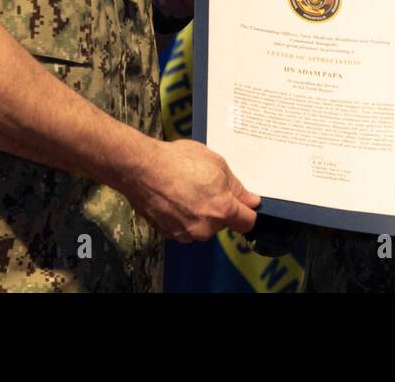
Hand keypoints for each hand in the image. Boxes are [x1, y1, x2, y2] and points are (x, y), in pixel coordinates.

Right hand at [126, 139, 260, 242]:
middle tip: (205, 186)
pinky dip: (182, 217)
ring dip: (200, 213)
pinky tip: (173, 198)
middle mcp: (206, 228)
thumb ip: (237, 187)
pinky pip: (184, 227)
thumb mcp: (216, 164)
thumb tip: (252, 201)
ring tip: (185, 190)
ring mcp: (185, 233)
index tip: (244, 203)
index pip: (247, 222)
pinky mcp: (168, 234)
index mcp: (222, 210)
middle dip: (219, 208)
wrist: (141, 169)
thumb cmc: (179, 161)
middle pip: (222, 223)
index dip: (248, 211)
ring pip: (202, 226)